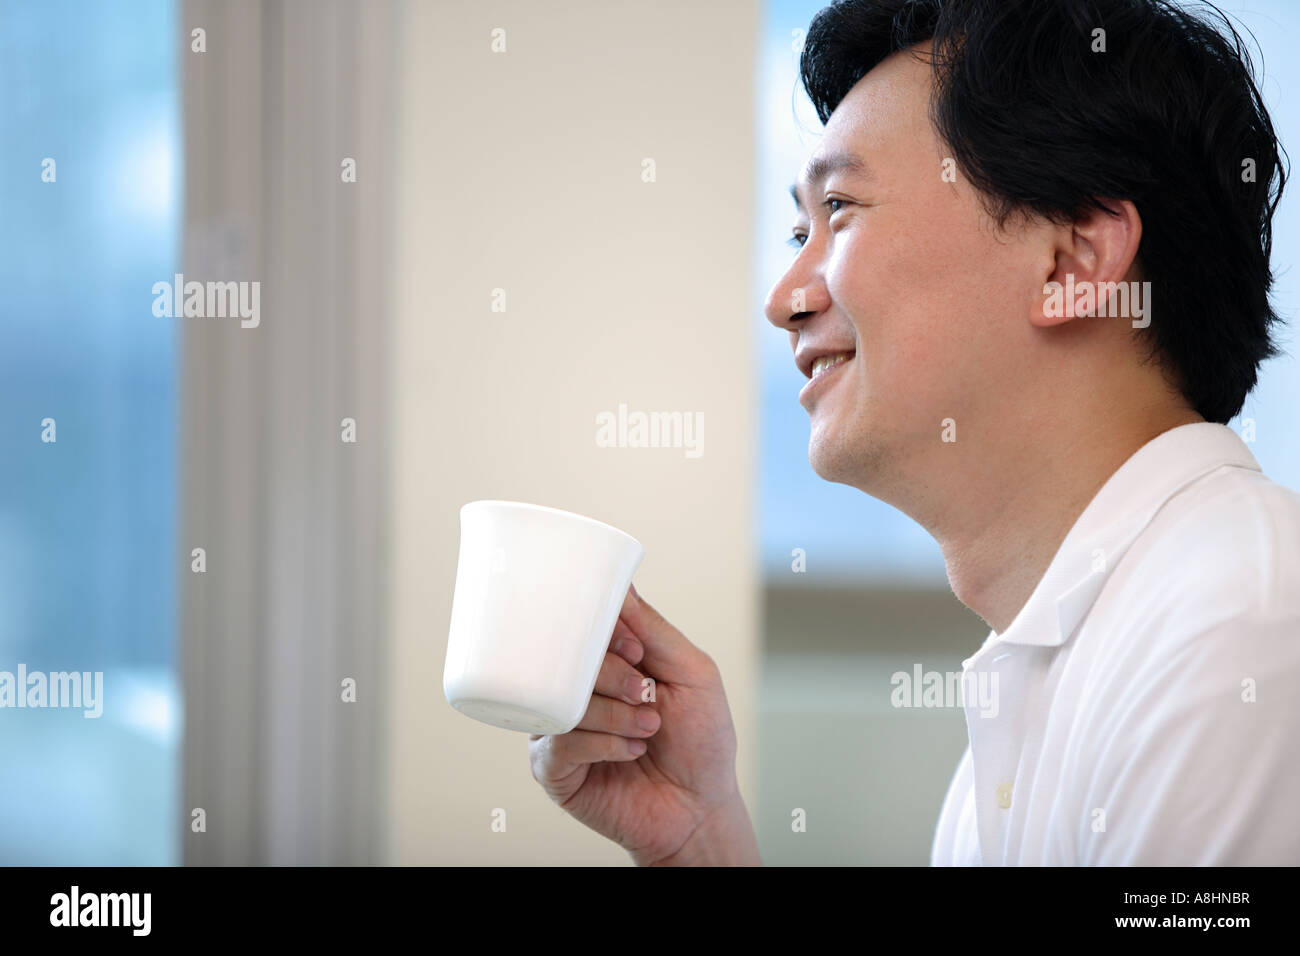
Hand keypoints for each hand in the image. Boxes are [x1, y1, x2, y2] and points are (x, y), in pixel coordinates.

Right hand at [528, 583, 759, 864]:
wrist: (700, 808)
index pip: (584, 624)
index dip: (606, 630)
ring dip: (615, 714)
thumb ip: (656, 630)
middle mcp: (578, 689)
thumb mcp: (693, 673)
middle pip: (567, 659)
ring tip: (648, 729)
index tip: (636, 651)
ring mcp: (560, 727)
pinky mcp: (553, 768)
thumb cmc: (699, 741)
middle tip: (646, 693)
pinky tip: (630, 751)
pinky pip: (560, 743)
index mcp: (605, 661)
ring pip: (564, 700)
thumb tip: (621, 586)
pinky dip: (603, 744)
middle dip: (614, 675)